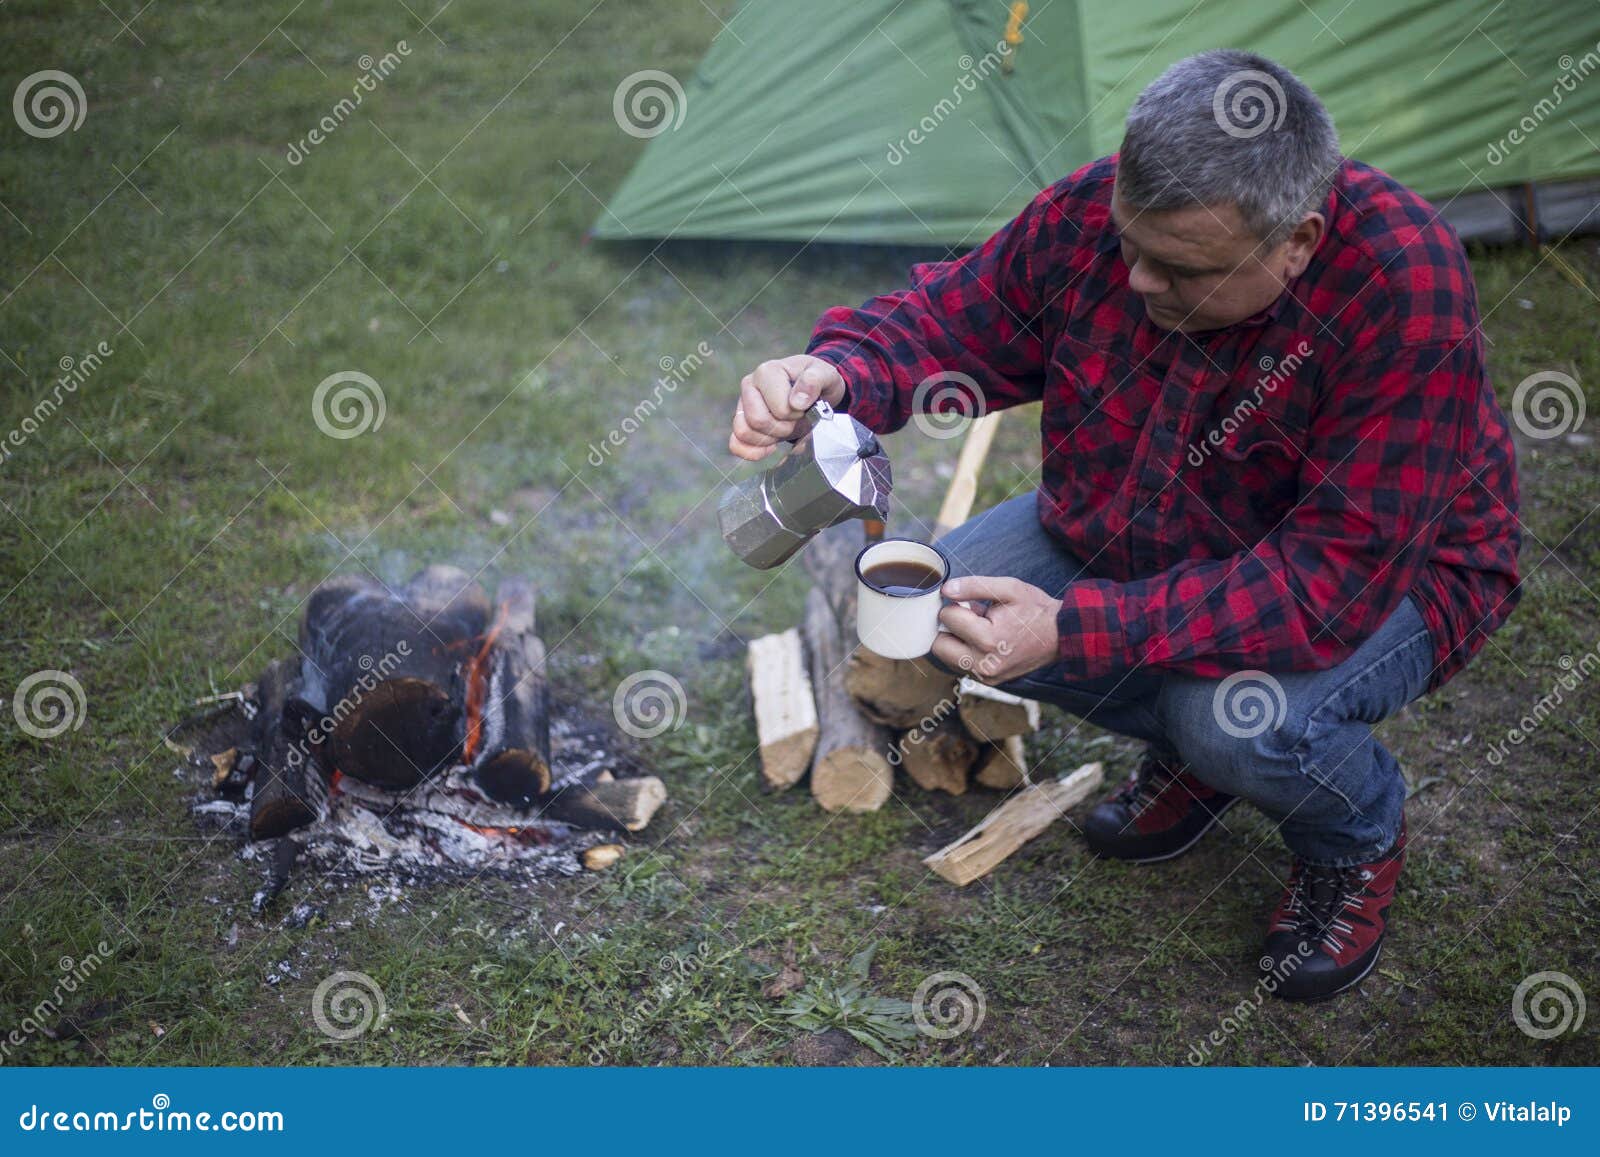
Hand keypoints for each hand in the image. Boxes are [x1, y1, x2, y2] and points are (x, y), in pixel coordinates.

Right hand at [728, 355, 846, 461]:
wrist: (813, 389)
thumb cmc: (815, 380)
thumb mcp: (824, 374)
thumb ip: (814, 381)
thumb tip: (797, 402)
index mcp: (767, 372)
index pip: (779, 408)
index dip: (796, 415)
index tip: (804, 407)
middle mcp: (750, 386)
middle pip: (758, 421)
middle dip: (783, 429)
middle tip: (797, 422)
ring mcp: (743, 405)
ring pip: (744, 433)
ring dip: (770, 440)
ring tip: (786, 431)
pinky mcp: (741, 423)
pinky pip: (736, 444)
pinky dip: (754, 452)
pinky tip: (772, 448)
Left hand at [930, 576, 1059, 683]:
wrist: (1061, 635)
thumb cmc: (1035, 610)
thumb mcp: (1008, 588)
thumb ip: (974, 586)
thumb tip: (945, 589)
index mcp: (988, 640)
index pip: (947, 618)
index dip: (956, 605)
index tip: (973, 604)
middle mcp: (983, 665)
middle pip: (939, 645)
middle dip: (948, 627)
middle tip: (969, 617)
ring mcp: (986, 677)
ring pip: (947, 657)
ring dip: (955, 641)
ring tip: (980, 629)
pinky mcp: (989, 682)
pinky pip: (961, 665)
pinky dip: (965, 652)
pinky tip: (984, 641)